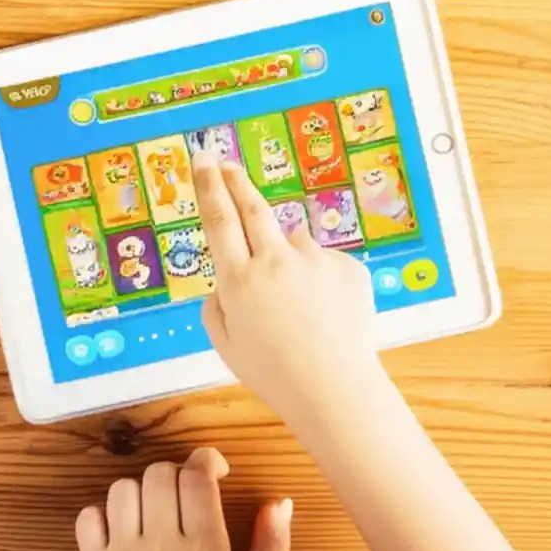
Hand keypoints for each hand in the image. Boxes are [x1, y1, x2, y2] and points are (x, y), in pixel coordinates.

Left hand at [76, 448, 292, 550]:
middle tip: (186, 496)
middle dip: (176, 475)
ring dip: (140, 493)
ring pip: (123, 489)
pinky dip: (102, 515)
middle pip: (159, 474)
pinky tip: (122, 531)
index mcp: (204, 549)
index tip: (215, 470)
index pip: (196, 476)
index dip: (206, 460)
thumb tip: (281, 503)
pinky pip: (88, 517)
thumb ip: (270, 550)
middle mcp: (160, 544)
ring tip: (154, 513)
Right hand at [191, 152, 382, 416]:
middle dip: (235, 181)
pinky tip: (321, 311)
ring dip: (286, 256)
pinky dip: (317, 277)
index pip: (219, 220)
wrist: (334, 389)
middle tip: (226, 164)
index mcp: (239, 281)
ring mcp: (315, 261)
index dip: (209, 186)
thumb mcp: (224, 342)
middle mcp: (275, 262)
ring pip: (292, 242)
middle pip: (253, 208)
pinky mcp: (347, 267)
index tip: (203, 161)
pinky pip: (323, 261)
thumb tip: (227, 276)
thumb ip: (216, 302)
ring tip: (296, 303)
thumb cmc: (271, 372)